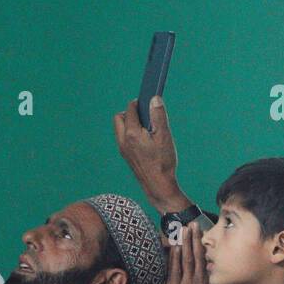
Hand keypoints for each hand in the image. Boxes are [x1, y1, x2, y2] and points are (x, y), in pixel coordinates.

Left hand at [113, 96, 188, 214]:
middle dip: (130, 112)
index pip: (130, 109)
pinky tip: (145, 138)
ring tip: (147, 127)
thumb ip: (158, 115)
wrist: (158, 185)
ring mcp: (122, 149)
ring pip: (120, 128)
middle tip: (146, 114)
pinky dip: (131, 133)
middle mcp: (123, 140)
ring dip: (130, 123)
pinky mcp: (125, 156)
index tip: (147, 99)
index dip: (139, 102)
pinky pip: (123, 138)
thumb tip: (154, 98)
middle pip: (119, 117)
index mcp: (131, 133)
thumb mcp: (164, 136)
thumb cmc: (162, 162)